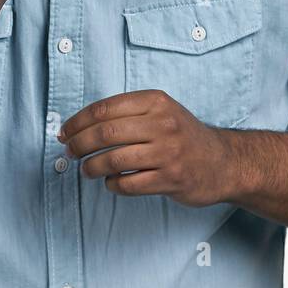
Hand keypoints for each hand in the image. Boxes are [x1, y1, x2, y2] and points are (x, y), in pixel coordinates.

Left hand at [57, 90, 233, 207]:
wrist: (222, 162)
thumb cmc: (182, 136)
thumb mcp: (160, 111)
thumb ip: (126, 113)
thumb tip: (79, 125)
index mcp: (155, 101)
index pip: (104, 109)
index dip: (77, 121)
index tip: (64, 132)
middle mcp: (162, 124)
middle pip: (105, 134)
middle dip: (79, 145)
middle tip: (70, 152)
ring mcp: (168, 153)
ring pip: (113, 161)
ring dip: (91, 167)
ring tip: (86, 170)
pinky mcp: (171, 179)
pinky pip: (128, 184)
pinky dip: (112, 185)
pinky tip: (111, 182)